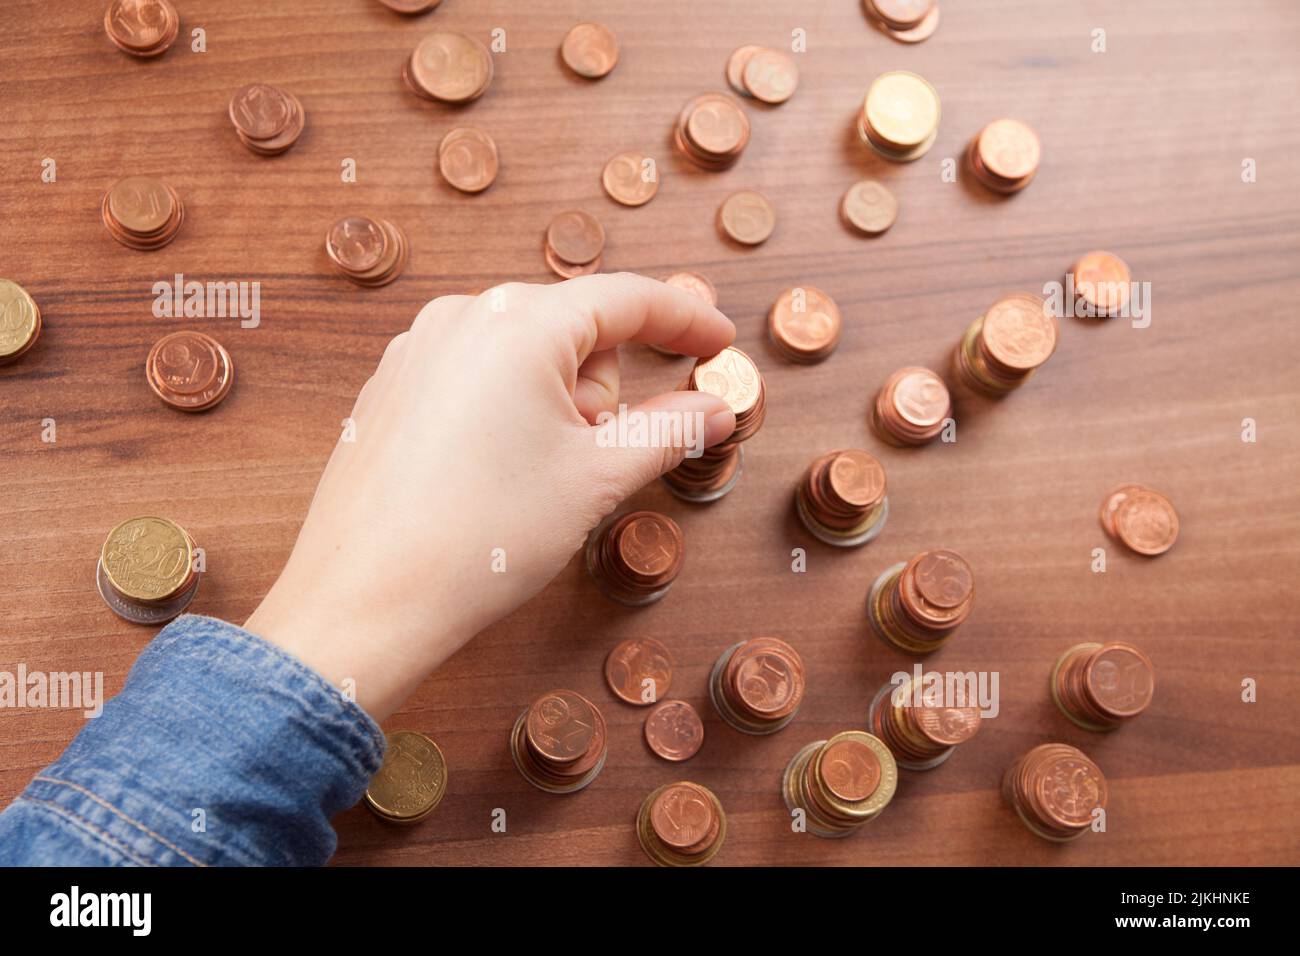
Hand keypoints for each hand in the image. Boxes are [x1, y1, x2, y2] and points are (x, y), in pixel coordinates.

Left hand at [243, 273, 735, 719]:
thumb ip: (668, 431)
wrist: (367, 601)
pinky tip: (497, 472)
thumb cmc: (481, 539)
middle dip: (604, 384)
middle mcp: (462, 316)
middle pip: (574, 326)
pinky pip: (476, 374)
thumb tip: (715, 409)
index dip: (684, 320)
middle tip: (596, 455)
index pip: (627, 298)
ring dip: (556, 401)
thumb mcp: (595, 479)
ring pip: (524, 352)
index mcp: (520, 323)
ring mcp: (418, 348)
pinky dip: (508, 408)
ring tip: (539, 475)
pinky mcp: (391, 385)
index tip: (717, 342)